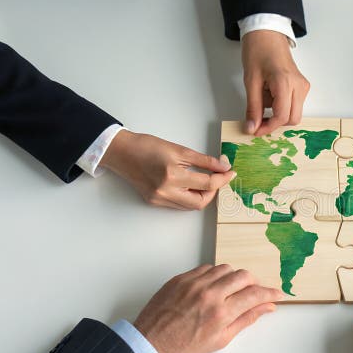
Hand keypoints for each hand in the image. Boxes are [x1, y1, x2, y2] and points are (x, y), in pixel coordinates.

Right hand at [100, 130, 234, 209]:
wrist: (122, 152)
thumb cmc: (147, 146)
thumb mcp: (180, 149)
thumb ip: (204, 160)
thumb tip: (223, 166)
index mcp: (172, 176)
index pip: (207, 184)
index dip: (222, 178)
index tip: (230, 172)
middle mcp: (165, 192)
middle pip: (200, 202)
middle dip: (212, 192)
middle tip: (217, 179)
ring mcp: (159, 199)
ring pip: (189, 206)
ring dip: (201, 195)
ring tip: (204, 181)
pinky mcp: (154, 202)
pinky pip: (178, 204)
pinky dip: (188, 197)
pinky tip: (190, 185)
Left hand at [133, 265, 282, 352]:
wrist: (151, 342)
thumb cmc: (185, 346)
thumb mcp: (221, 339)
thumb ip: (246, 319)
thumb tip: (266, 307)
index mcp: (221, 313)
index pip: (255, 295)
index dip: (270, 293)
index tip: (277, 294)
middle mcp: (209, 294)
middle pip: (243, 275)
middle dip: (254, 282)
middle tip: (253, 291)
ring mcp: (194, 283)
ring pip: (225, 268)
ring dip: (234, 277)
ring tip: (231, 289)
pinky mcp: (181, 278)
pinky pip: (206, 267)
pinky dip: (214, 275)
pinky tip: (212, 287)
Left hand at [242, 30, 309, 135]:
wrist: (267, 35)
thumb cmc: (258, 52)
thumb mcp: (251, 81)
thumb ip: (253, 107)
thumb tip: (252, 128)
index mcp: (286, 83)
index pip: (282, 116)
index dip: (268, 127)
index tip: (255, 130)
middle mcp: (299, 86)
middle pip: (292, 119)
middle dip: (275, 123)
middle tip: (257, 121)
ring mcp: (303, 86)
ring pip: (294, 113)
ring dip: (278, 114)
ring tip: (263, 99)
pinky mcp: (302, 87)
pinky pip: (294, 105)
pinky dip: (281, 106)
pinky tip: (270, 95)